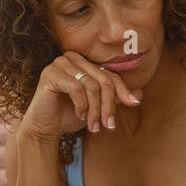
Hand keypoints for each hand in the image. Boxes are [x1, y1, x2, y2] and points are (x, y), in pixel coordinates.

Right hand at [19, 50, 140, 139]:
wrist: (45, 127)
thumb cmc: (70, 114)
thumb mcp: (97, 106)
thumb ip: (114, 98)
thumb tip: (139, 95)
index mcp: (84, 62)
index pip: (110, 74)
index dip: (123, 90)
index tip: (133, 105)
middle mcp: (71, 58)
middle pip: (103, 80)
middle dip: (109, 105)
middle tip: (109, 125)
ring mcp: (59, 64)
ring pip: (91, 85)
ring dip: (96, 109)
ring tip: (94, 126)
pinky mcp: (50, 74)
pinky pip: (76, 88)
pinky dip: (82, 105)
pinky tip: (80, 115)